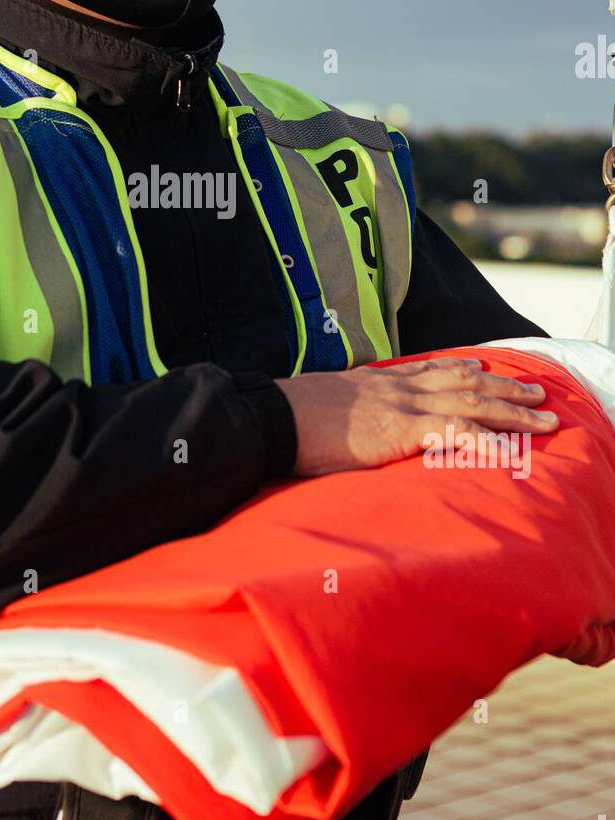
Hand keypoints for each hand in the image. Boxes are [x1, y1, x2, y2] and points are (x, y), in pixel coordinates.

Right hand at [276, 356, 558, 478]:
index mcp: (379, 382)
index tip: (487, 371)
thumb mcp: (327, 403)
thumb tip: (349, 418)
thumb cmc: (292, 417)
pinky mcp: (401, 431)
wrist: (275, 418)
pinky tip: (508, 450)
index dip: (463, 369)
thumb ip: (349, 406)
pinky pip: (453, 433)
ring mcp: (402, 407)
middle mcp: (398, 388)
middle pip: (464, 384)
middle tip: (539, 393)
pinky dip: (484, 440)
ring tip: (544, 418)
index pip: (430, 369)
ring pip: (471, 403)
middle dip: (506, 390)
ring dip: (512, 412)